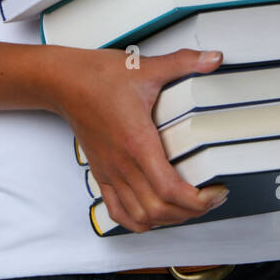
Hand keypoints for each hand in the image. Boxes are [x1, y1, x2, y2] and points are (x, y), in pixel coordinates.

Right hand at [46, 46, 229, 233]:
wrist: (64, 82)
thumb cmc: (98, 77)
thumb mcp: (146, 67)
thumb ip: (183, 62)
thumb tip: (214, 58)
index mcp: (137, 142)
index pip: (169, 189)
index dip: (197, 201)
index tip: (215, 192)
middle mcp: (123, 164)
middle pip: (159, 210)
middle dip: (191, 212)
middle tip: (211, 198)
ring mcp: (111, 172)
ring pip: (140, 216)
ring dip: (168, 219)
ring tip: (188, 207)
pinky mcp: (102, 174)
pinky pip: (118, 212)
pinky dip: (139, 221)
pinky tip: (154, 213)